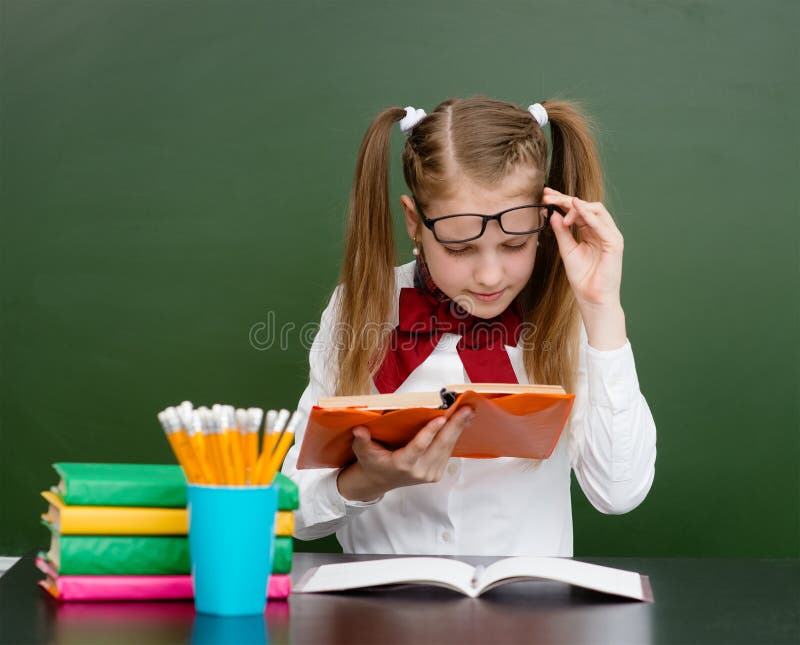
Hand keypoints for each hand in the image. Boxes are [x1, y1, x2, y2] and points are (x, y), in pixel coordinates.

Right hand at [336, 407, 474, 501]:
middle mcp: (417, 471)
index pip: (417, 447)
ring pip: (447, 449)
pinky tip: (462, 423)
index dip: (429, 433)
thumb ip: (362, 440)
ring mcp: (429, 474)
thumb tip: (359, 429)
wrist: (379, 481)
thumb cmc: (372, 461)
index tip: (441, 418)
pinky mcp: (435, 474)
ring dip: (458, 430)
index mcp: (401, 465)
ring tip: (468, 412)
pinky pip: (447, 453)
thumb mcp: (363, 451)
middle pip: (439, 447)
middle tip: (466, 410)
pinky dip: (455, 437)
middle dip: (454, 426)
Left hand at [542, 187, 623, 308]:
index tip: (545, 197)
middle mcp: (602, 231)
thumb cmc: (582, 277)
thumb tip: (552, 213)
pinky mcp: (614, 243)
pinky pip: (602, 224)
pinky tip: (575, 208)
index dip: (562, 202)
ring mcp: (610, 236)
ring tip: (558, 204)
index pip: (578, 211)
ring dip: (576, 205)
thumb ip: (561, 232)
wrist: (592, 298)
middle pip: (587, 206)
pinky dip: (588, 214)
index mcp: (591, 232)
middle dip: (566, 199)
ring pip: (596, 210)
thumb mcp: (567, 250)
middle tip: (548, 196)